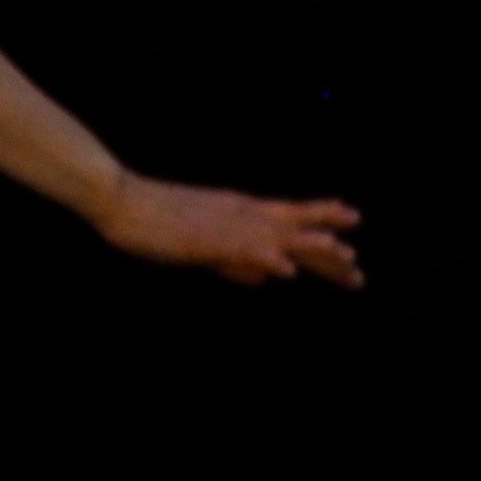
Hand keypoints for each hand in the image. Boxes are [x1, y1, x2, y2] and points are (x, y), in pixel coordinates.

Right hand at [93, 173, 364, 288]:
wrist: (122, 200)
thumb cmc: (157, 223)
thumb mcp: (204, 244)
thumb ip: (236, 260)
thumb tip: (266, 280)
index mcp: (241, 211)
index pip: (291, 216)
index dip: (323, 220)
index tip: (352, 219)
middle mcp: (243, 214)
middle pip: (296, 232)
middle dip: (329, 252)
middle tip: (358, 272)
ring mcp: (226, 225)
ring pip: (279, 238)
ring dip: (313, 249)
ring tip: (345, 258)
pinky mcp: (205, 239)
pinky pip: (241, 250)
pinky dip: (265, 259)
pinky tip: (286, 271)